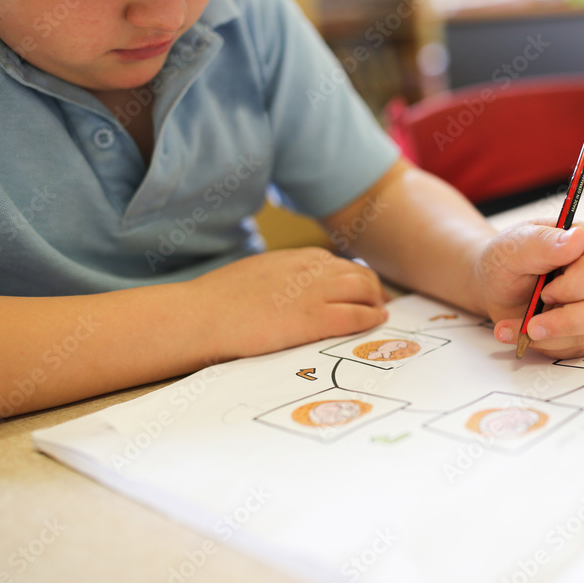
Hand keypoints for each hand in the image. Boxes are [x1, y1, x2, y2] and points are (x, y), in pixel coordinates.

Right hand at [188, 248, 388, 360]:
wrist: (203, 315)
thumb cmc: (219, 300)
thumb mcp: (256, 274)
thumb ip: (281, 277)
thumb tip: (288, 289)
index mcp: (298, 258)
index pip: (340, 264)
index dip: (357, 279)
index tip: (363, 291)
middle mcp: (312, 270)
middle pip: (360, 275)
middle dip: (374, 290)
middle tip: (380, 305)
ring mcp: (315, 293)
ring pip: (365, 290)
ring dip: (377, 303)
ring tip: (380, 315)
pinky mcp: (314, 318)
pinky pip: (357, 315)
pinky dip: (370, 318)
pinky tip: (375, 323)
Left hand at [474, 221, 583, 358]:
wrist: (495, 286)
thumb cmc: (507, 259)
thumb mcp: (514, 246)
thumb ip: (544, 242)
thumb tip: (579, 237)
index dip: (574, 285)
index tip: (543, 291)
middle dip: (567, 320)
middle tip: (532, 322)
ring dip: (551, 335)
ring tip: (519, 327)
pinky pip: (577, 347)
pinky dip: (545, 345)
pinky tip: (521, 334)